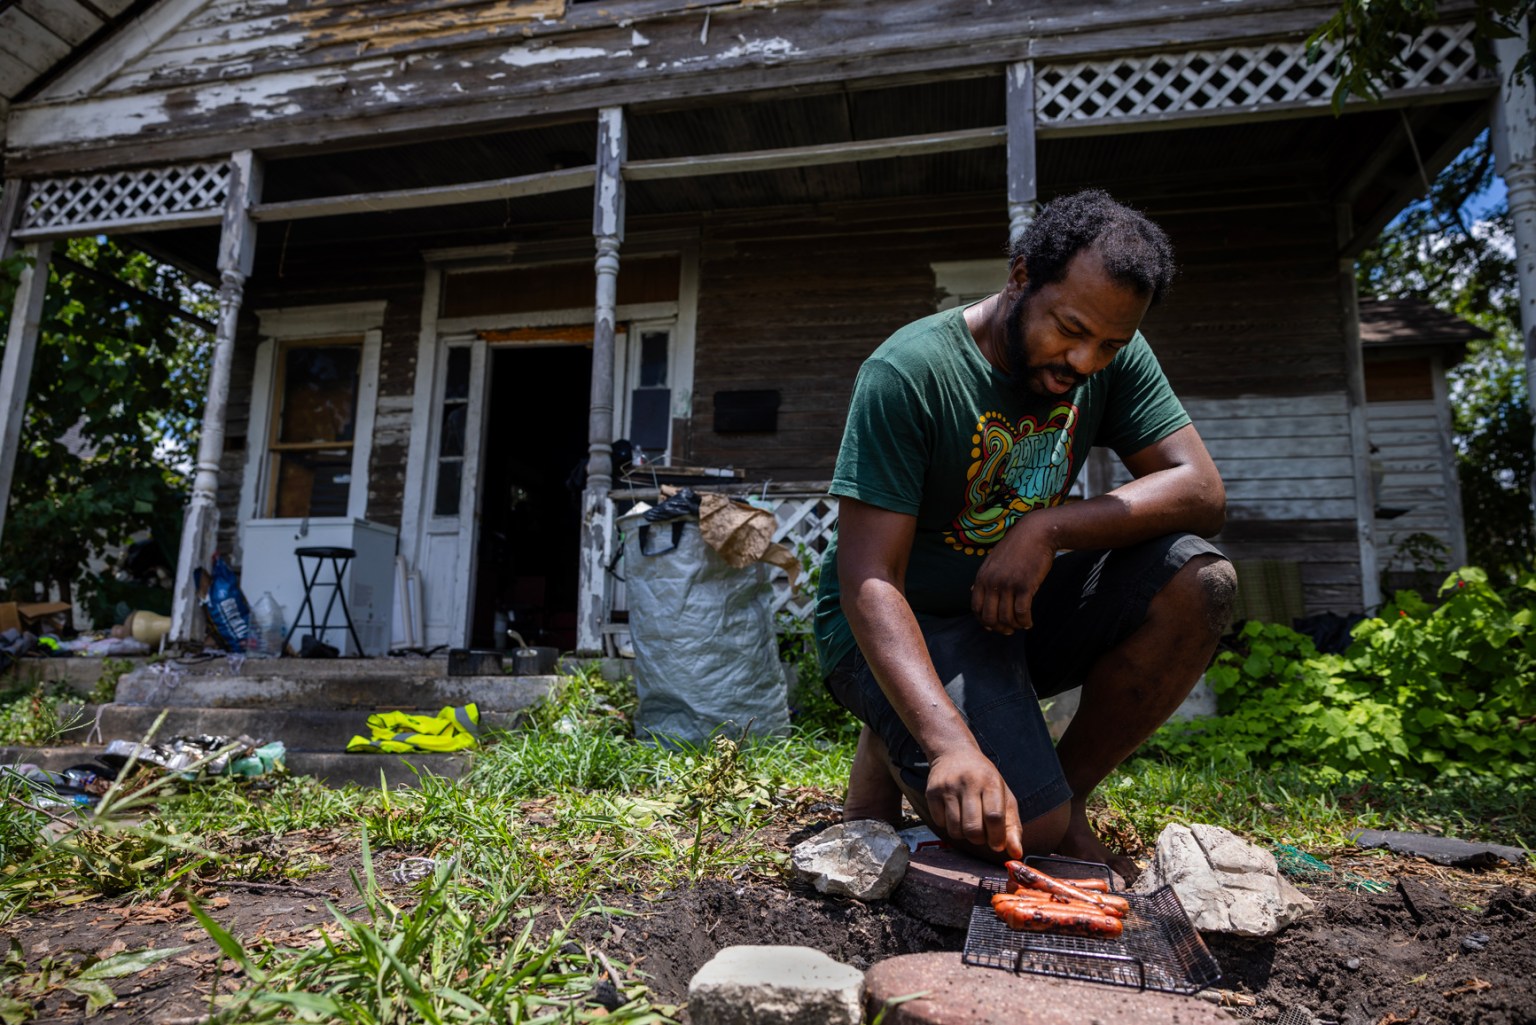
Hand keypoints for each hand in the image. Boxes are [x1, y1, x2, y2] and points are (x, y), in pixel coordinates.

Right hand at [925, 745, 1022, 858]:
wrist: (954, 754)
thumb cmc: (984, 780)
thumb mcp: (1004, 796)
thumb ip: (1013, 826)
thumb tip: (1016, 853)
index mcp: (990, 783)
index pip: (994, 817)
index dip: (997, 837)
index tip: (997, 844)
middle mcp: (968, 783)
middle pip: (973, 829)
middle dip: (979, 840)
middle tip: (981, 833)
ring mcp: (948, 787)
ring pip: (955, 830)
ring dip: (963, 835)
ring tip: (967, 822)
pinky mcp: (932, 792)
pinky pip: (940, 824)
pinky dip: (948, 825)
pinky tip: (953, 813)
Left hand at [971, 515, 1056, 632]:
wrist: (1036, 533)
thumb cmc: (1016, 547)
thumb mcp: (993, 560)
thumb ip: (983, 577)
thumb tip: (972, 590)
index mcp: (982, 577)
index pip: (976, 608)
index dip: (983, 621)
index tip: (992, 626)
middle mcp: (992, 582)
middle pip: (989, 617)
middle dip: (999, 628)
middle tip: (1008, 630)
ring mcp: (1008, 585)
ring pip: (1006, 618)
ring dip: (1014, 626)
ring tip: (1021, 625)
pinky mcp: (1025, 586)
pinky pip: (1022, 613)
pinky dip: (1025, 622)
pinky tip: (1029, 622)